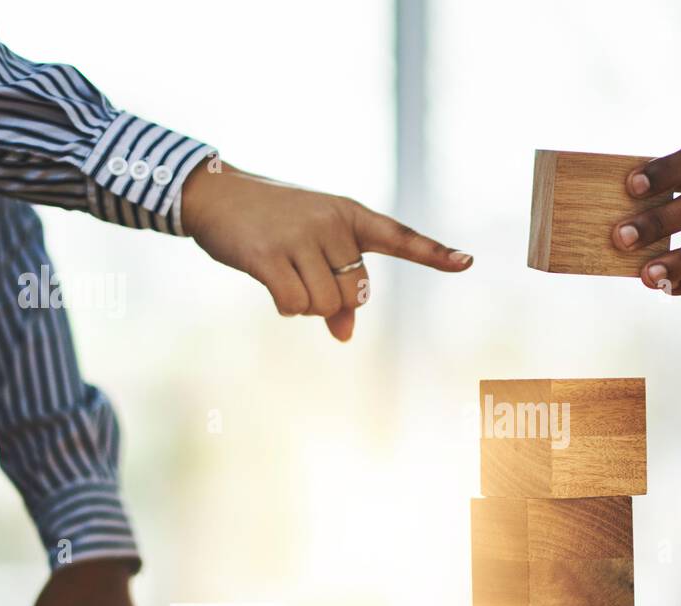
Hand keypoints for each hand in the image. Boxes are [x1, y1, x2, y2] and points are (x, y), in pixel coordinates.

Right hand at [180, 162, 472, 341]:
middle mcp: (332, 222)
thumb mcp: (310, 247)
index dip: (435, 253)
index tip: (467, 262)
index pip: (400, 237)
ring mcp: (301, 236)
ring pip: (325, 305)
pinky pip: (294, 306)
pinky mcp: (269, 254)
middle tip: (302, 274)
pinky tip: (268, 279)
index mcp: (350, 214)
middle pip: (356, 294)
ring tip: (283, 272)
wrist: (213, 194)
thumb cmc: (270, 224)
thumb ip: (336, 287)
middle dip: (331, 301)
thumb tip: (345, 335)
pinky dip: (284, 307)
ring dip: (305, 305)